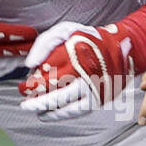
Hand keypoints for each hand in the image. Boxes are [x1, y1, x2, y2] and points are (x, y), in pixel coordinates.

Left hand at [18, 19, 132, 119]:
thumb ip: (45, 43)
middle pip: (57, 93)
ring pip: (66, 106)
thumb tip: (30, 65)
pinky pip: (75, 111)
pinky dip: (59, 115)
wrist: (121, 48)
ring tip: (34, 110)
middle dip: (38, 101)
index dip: (34, 82)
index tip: (25, 85)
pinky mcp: (98, 99)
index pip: (49, 73)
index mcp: (76, 55)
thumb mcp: (66, 30)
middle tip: (24, 104)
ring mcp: (93, 89)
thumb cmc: (88, 39)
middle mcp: (86, 74)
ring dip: (47, 110)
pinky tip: (46, 114)